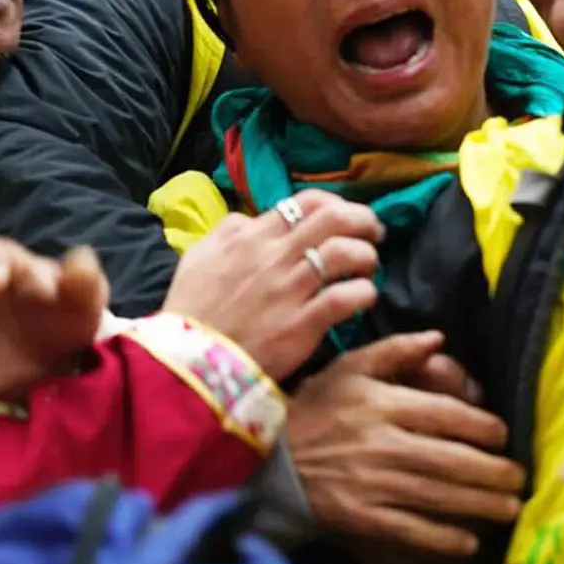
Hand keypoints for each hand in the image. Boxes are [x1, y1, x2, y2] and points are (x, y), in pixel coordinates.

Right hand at [164, 189, 382, 380]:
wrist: (189, 361)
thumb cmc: (192, 310)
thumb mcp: (199, 257)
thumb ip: (227, 232)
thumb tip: (251, 219)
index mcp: (250, 236)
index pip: (305, 202)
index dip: (336, 204)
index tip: (346, 216)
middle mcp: (274, 256)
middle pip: (334, 219)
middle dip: (363, 220)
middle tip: (374, 233)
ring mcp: (290, 290)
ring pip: (345, 253)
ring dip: (366, 256)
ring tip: (368, 267)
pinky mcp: (303, 324)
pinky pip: (345, 298)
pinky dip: (363, 293)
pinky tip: (364, 297)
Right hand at [288, 332, 524, 559]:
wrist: (268, 456)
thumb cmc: (317, 408)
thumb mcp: (351, 367)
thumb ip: (397, 350)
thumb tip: (439, 338)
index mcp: (383, 403)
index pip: (446, 414)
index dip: (483, 426)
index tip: (503, 435)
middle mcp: (382, 443)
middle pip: (450, 459)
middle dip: (493, 472)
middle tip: (521, 479)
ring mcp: (371, 482)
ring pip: (437, 495)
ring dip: (479, 505)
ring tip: (509, 509)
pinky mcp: (360, 516)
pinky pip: (408, 529)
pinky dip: (440, 538)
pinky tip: (468, 543)